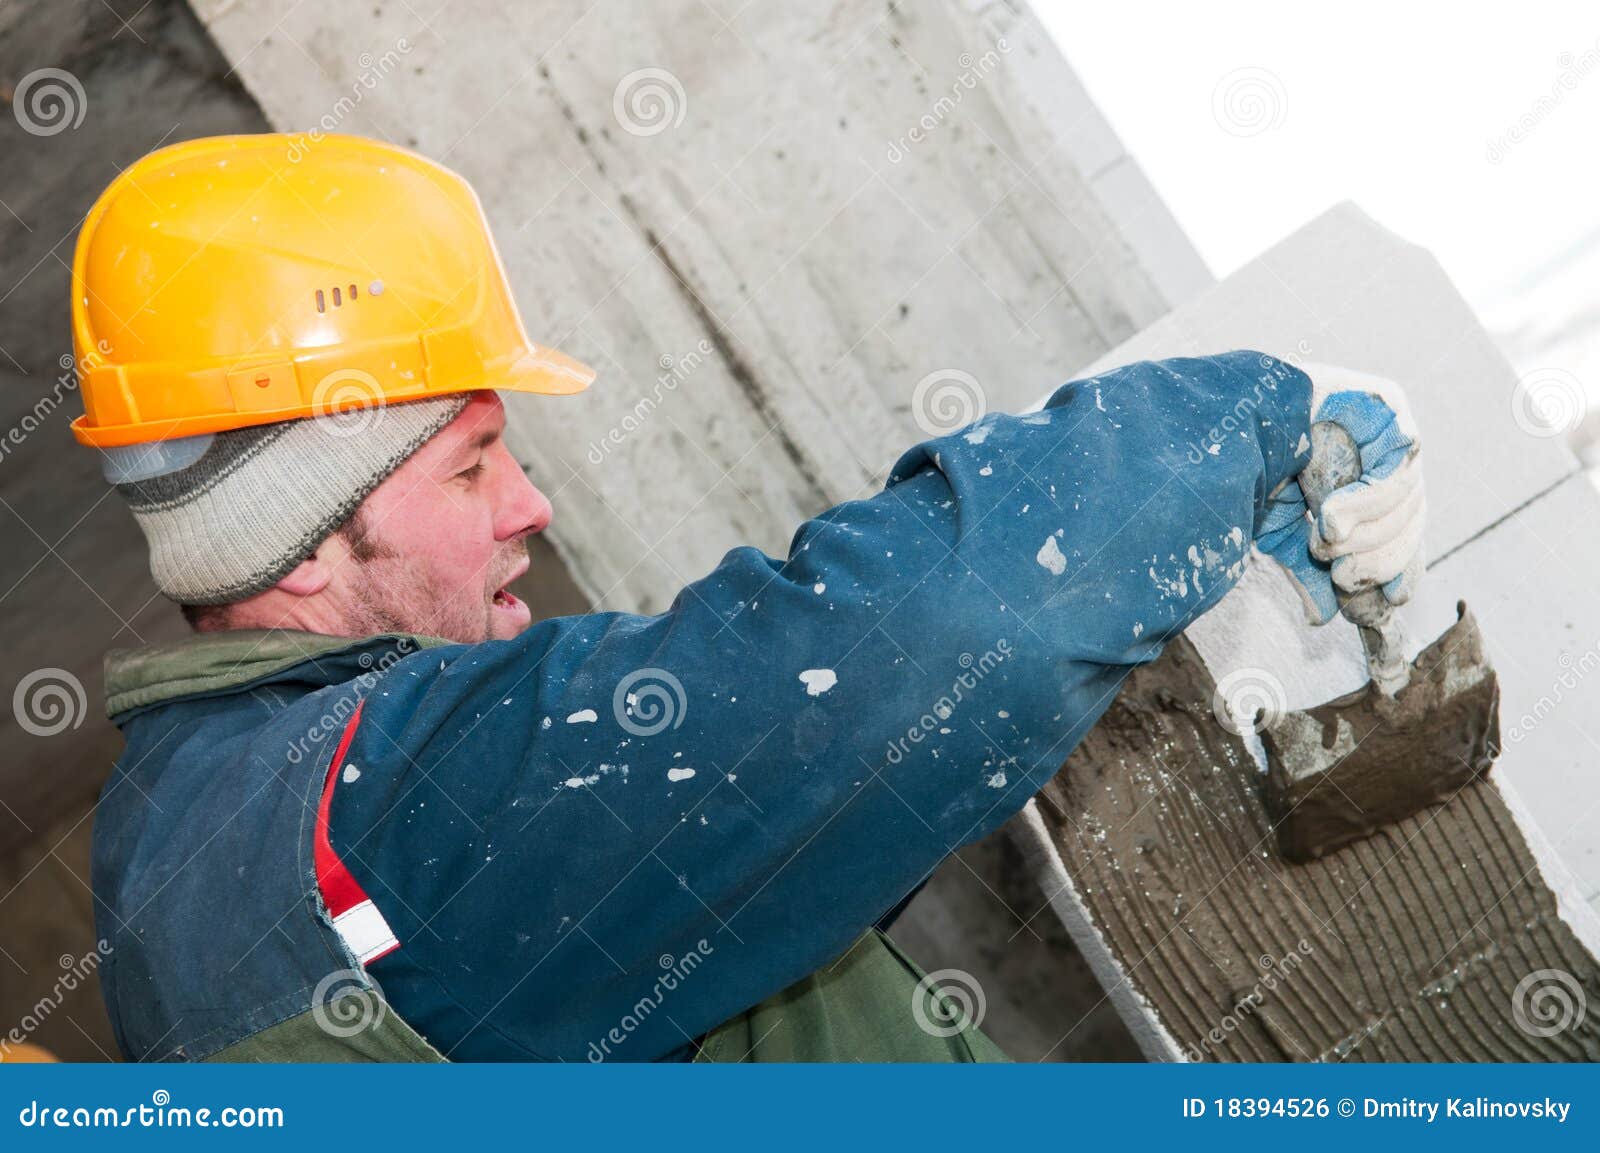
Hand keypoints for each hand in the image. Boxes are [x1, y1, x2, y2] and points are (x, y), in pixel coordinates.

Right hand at [1257, 362, 1422, 624]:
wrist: (1224, 418)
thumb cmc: (1247, 467)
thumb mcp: (1280, 531)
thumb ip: (1307, 567)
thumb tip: (1322, 619)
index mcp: (1366, 476)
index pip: (1404, 528)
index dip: (1400, 566)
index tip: (1390, 601)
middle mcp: (1386, 448)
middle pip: (1411, 519)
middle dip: (1377, 558)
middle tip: (1340, 575)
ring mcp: (1391, 422)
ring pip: (1406, 501)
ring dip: (1364, 534)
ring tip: (1322, 541)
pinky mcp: (1387, 403)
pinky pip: (1396, 469)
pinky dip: (1365, 504)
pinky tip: (1329, 519)